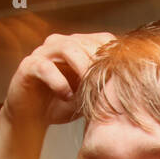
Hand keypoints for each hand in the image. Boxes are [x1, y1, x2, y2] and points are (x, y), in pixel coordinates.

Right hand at [2, 32, 116, 128]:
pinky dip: (59, 82)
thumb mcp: (89, 95)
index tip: (124, 75)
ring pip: (67, 48)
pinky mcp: (28, 66)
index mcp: (77, 47)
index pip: (102, 40)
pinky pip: (45, 67)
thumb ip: (104, 87)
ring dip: (82, 67)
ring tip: (88, 87)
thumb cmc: (61, 105)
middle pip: (86, 42)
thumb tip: (132, 87)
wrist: (31, 118)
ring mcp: (43, 53)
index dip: (114, 56)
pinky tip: (66, 96)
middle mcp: (60, 44)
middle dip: (99, 62)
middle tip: (107, 83)